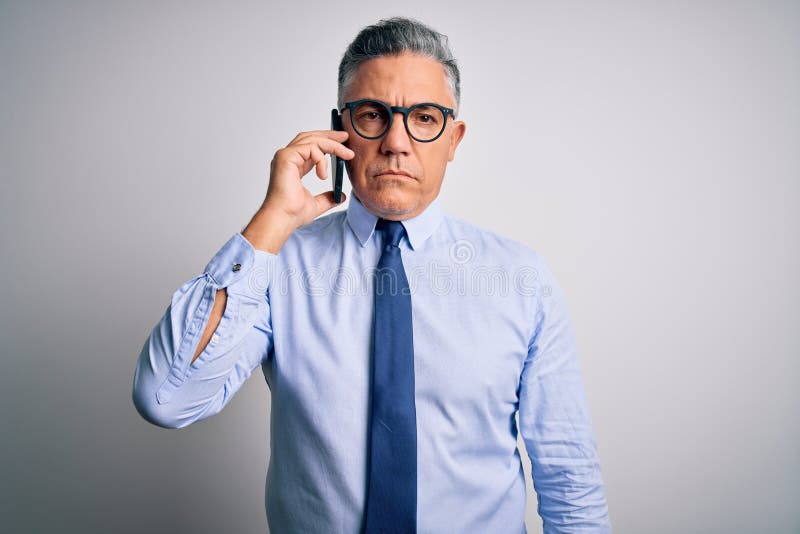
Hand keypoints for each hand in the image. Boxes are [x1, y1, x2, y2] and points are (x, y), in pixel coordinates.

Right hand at [243, 130, 354, 252]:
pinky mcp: (286, 157)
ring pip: (312, 140)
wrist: (283, 218)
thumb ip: (327, 198)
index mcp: (293, 166)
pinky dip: (321, 159)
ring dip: (332, 145)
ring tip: (347, 154)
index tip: (342, 143)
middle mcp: (288, 158)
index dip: (326, 142)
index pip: (310, 146)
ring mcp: (285, 156)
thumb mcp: (316, 204)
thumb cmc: (292, 213)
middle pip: (310, 137)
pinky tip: (323, 175)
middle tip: (345, 137)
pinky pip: (310, 148)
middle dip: (329, 135)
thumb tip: (340, 196)